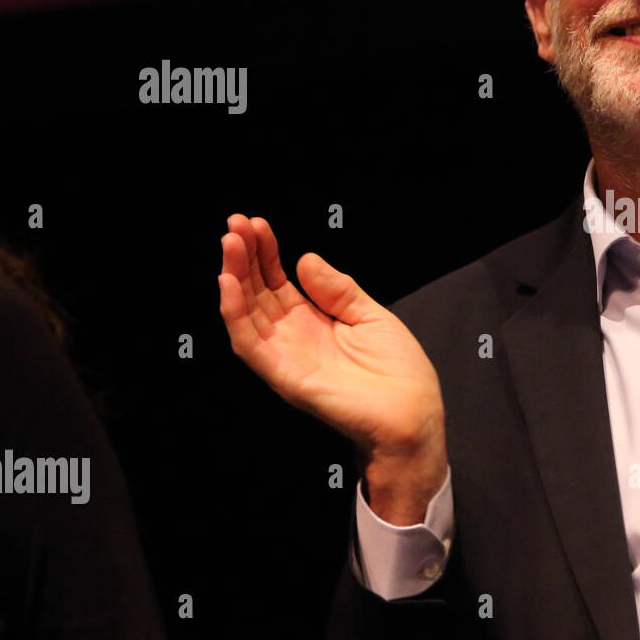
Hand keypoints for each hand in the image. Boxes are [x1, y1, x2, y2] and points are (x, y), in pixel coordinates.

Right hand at [217, 214, 445, 523]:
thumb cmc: (399, 372)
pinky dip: (235, 313)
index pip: (279, 281)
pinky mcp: (283, 375)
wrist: (411, 415)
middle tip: (235, 224)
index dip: (266, 252)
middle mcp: (294, 337)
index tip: (256, 223)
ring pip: (247, 312)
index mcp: (315, 321)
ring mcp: (285, 356)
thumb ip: (338, 289)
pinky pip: (249, 343)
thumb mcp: (371, 316)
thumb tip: (305, 258)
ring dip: (234, 276)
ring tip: (229, 243)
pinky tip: (228, 283)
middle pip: (258, 291)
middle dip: (245, 256)